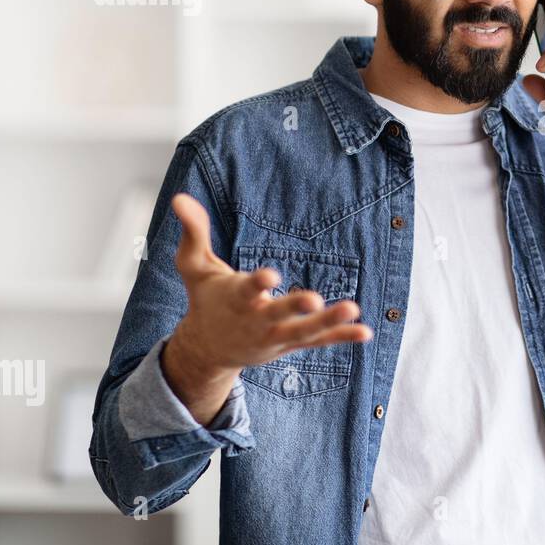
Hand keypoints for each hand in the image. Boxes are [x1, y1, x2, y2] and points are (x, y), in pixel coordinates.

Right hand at [162, 193, 371, 417]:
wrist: (207, 348)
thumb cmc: (205, 298)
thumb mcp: (194, 266)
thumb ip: (194, 232)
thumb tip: (179, 197)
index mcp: (235, 298)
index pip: (246, 289)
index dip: (258, 282)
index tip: (271, 275)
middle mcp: (256, 320)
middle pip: (278, 315)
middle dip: (294, 308)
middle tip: (314, 299)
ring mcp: (275, 336)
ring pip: (304, 332)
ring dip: (329, 322)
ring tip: (353, 309)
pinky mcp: (290, 344)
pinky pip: (319, 342)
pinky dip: (341, 336)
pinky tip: (365, 330)